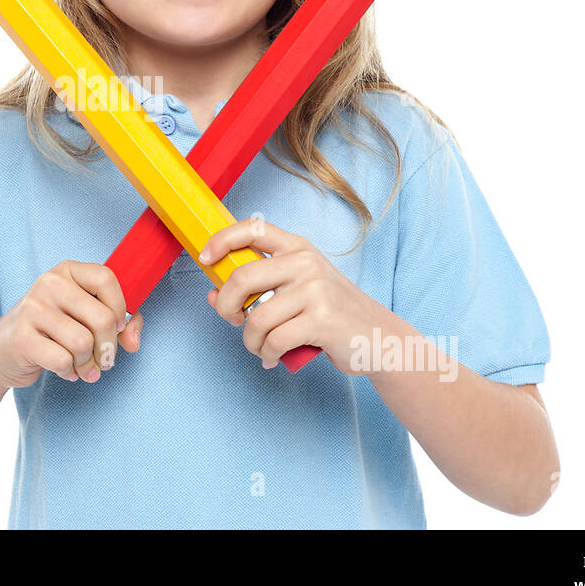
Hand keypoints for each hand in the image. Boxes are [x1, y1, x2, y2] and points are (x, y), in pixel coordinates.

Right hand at [0, 260, 142, 388]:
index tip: (117, 328)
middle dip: (108, 348)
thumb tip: (134, 342)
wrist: (3, 350)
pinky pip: (62, 360)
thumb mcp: (85, 317)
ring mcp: (32, 308)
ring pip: (83, 343)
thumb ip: (119, 324)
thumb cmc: (53, 331)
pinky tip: (65, 370)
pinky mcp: (21, 337)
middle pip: (102, 318)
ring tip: (83, 367)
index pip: (106, 278)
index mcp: (67, 271)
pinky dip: (69, 372)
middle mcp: (49, 283)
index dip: (120, 308)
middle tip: (104, 360)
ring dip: (88, 364)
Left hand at [199, 217, 386, 372]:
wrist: (378, 337)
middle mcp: (306, 262)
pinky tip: (273, 357)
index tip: (206, 258)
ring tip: (261, 348)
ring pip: (257, 318)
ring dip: (251, 341)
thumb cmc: (331, 312)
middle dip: (227, 306)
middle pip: (243, 277)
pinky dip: (267, 354)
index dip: (222, 240)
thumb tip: (214, 295)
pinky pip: (274, 340)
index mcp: (298, 248)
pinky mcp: (322, 319)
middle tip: (233, 320)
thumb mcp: (298, 288)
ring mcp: (315, 289)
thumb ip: (260, 287)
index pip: (253, 228)